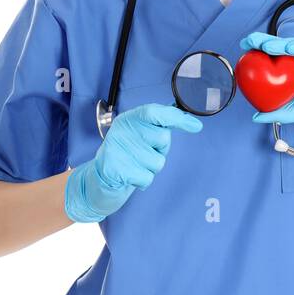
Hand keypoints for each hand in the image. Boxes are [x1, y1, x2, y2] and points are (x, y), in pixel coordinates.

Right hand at [64, 103, 202, 222]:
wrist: (97, 181)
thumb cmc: (126, 157)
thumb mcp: (139, 136)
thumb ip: (159, 127)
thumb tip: (193, 122)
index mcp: (129, 119)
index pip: (155, 112)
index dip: (177, 118)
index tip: (196, 126)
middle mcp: (122, 130)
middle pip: (162, 139)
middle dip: (159, 151)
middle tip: (143, 155)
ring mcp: (117, 148)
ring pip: (157, 162)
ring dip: (150, 169)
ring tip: (134, 166)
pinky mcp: (115, 168)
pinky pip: (147, 177)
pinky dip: (142, 182)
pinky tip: (129, 177)